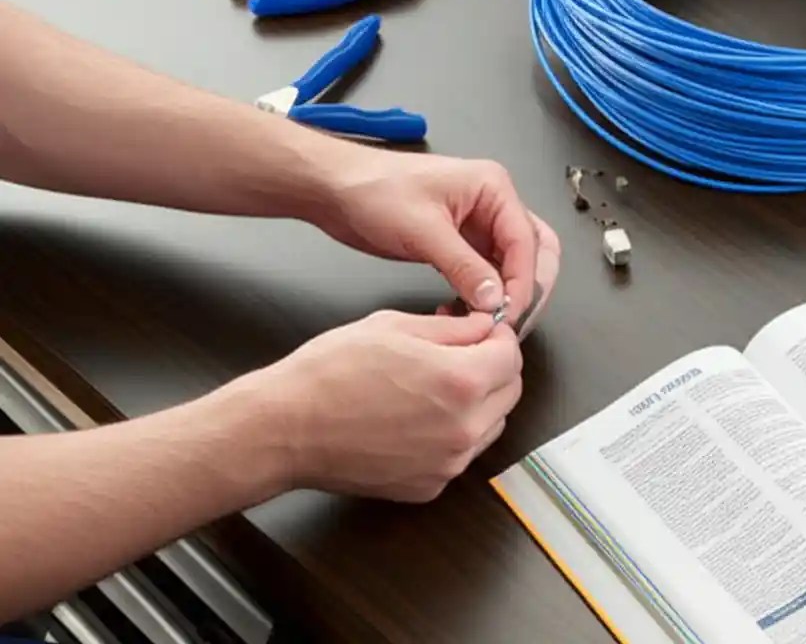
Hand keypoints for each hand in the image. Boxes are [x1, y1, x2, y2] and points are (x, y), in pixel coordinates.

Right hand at [232, 311, 521, 502]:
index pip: (512, 356)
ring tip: (436, 386)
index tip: (482, 333)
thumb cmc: (329, 374)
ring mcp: (449, 464)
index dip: (497, 338)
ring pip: (491, 426)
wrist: (285, 429)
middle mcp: (464, 429)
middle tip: (462, 354)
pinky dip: (452, 435)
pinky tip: (418, 418)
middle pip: (510, 392)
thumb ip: (451, 329)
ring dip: (479, 402)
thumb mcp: (394, 327)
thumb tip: (482, 328)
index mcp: (461, 383)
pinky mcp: (430, 487)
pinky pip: (461, 455)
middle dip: (493, 368)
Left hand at [312, 146, 559, 326]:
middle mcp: (493, 203)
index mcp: (493, 187)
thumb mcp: (422, 231)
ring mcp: (479, 224)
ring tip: (486, 320)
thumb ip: (464, 266)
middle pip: (534, 251)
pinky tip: (466, 312)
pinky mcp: (461, 243)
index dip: (523, 282)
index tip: (508, 314)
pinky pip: (487, 273)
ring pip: (513, 265)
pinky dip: (483, 295)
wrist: (335, 188)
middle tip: (509, 321)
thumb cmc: (373, 190)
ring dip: (504, 294)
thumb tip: (495, 300)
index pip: (527, 242)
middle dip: (526, 288)